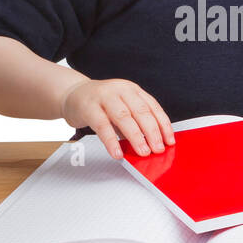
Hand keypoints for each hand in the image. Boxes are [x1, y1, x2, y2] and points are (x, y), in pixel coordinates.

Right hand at [60, 78, 175, 159]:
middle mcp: (120, 90)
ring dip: (136, 137)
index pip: (153, 107)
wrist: (72, 93)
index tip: (169, 141)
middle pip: (141, 111)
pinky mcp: (89, 107)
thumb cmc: (100, 103)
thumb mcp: (121, 106)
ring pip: (124, 117)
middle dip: (152, 132)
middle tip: (158, 148)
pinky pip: (102, 126)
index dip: (163, 125)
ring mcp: (104, 97)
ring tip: (143, 152)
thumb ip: (134, 121)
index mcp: (132, 90)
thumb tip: (150, 143)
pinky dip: (111, 141)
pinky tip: (117, 152)